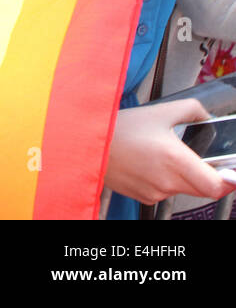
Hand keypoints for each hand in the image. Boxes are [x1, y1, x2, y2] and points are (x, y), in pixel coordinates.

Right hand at [104, 98, 232, 204]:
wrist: (86, 143)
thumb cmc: (118, 128)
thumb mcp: (159, 111)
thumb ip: (192, 110)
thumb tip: (206, 117)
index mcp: (175, 160)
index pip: (216, 185)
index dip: (228, 181)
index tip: (229, 172)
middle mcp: (166, 181)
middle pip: (203, 188)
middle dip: (204, 175)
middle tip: (194, 157)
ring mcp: (154, 191)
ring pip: (183, 189)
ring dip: (182, 177)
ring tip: (161, 156)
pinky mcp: (142, 196)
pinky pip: (164, 192)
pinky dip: (164, 180)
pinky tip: (148, 164)